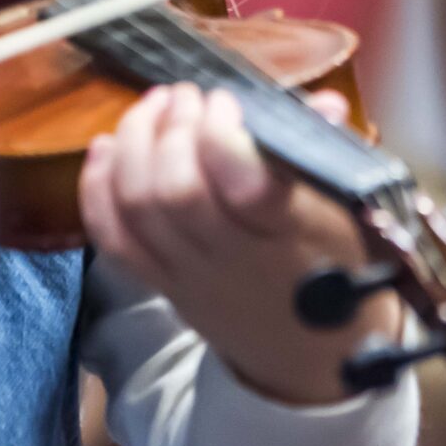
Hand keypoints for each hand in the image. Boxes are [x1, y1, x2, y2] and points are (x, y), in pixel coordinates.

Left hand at [79, 84, 404, 405]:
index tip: (226, 102)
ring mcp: (189, 276)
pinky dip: (97, 187)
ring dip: (134, 143)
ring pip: (138, 209)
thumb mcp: (348, 208)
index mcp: (290, 236)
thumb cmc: (334, 262)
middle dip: (172, 129)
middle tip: (186, 95)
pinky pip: (113, 239)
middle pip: (176, 193)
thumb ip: (329, 149)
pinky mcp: (161, 285)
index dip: (221, 135)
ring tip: (154, 106)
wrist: (313, 350)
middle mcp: (233, 262)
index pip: (245, 188)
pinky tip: (105, 145)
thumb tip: (323, 102)